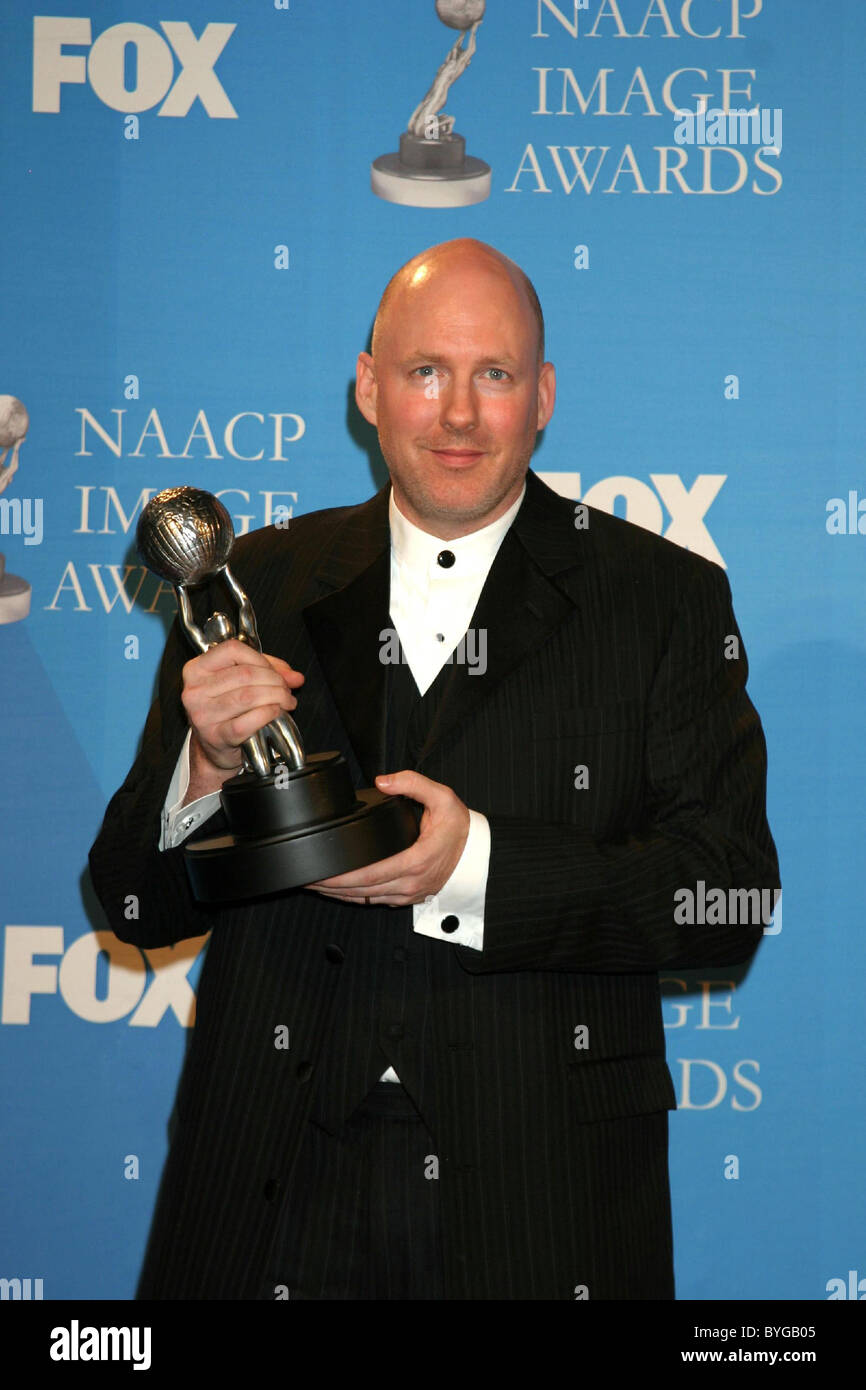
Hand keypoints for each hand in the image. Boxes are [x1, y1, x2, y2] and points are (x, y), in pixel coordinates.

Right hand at [181, 639, 303, 795]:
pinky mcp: (216, 736)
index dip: (260, 658)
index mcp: (196, 669)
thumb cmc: (225, 711)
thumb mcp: (239, 683)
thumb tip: (294, 676)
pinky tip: (276, 713)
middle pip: (245, 673)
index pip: (232, 650)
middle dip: (275, 680)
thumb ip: (267, 671)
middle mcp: (195, 691)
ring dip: (276, 696)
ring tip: (286, 701)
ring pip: (249, 695)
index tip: (275, 671)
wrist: (212, 749)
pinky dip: (269, 714)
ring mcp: (203, 715)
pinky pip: (249, 720)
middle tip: (286, 689)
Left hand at [306, 770, 469, 906]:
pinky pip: (375, 901)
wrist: (479, 854)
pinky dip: (353, 898)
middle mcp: (411, 882)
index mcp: (416, 860)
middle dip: (330, 887)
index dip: (341, 876)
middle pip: (361, 891)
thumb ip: (413, 783)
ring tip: (314, 885)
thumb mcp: (442, 797)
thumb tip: (383, 780)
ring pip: (366, 900)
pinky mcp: (408, 897)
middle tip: (305, 878)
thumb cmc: (460, 829)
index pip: (370, 873)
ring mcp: (409, 893)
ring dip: (338, 895)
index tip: (319, 872)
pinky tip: (338, 891)